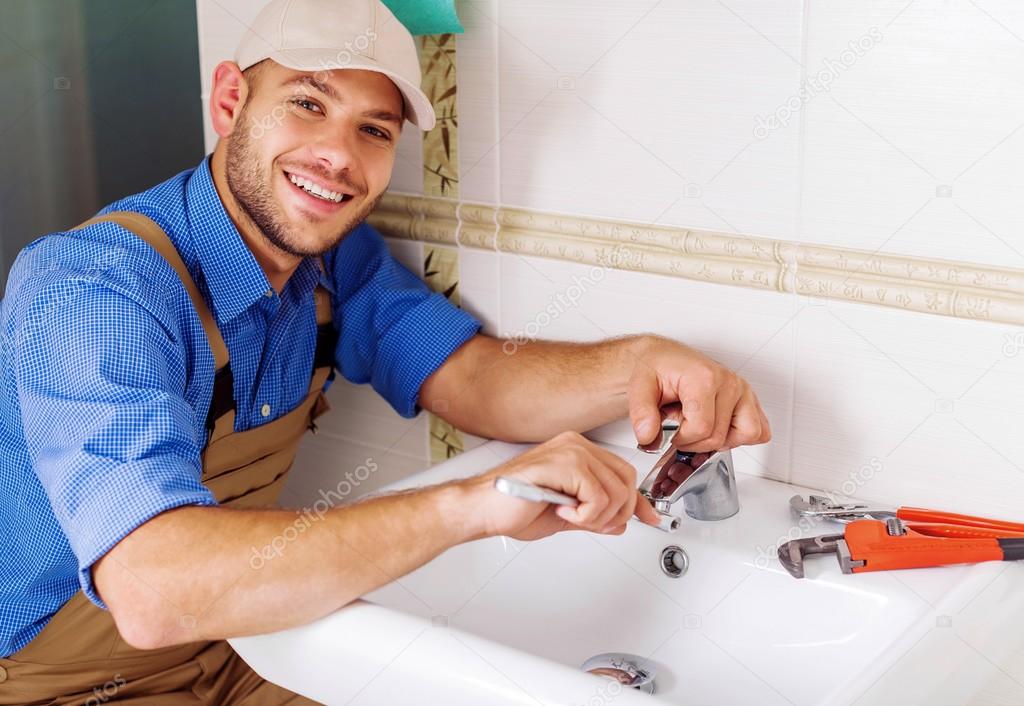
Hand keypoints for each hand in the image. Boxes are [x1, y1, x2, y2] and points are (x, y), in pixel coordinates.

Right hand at [460, 431, 661, 540]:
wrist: (481, 509)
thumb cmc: (511, 509)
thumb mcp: (565, 515)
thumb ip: (594, 515)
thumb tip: (620, 522)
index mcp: (577, 452)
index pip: (623, 473)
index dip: (638, 501)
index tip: (647, 518)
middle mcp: (576, 445)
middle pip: (626, 481)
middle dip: (616, 513)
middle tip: (590, 523)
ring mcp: (569, 451)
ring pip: (616, 491)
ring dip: (597, 516)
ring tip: (569, 515)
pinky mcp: (562, 463)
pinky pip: (597, 496)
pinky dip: (584, 514)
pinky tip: (562, 510)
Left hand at [628, 336, 770, 451]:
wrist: (664, 359)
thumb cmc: (656, 369)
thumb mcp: (639, 387)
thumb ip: (640, 414)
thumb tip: (648, 437)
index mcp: (704, 377)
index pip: (702, 429)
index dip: (680, 439)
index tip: (669, 431)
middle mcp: (728, 382)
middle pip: (719, 437)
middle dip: (694, 442)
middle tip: (680, 427)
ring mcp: (742, 390)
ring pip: (747, 435)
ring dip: (720, 440)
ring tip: (700, 427)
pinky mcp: (749, 399)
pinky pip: (760, 430)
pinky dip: (740, 436)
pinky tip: (718, 427)